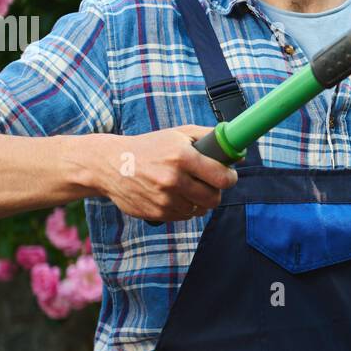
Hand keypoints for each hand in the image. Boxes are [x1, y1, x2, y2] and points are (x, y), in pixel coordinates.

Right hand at [96, 125, 238, 221]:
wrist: (111, 164)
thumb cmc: (150, 147)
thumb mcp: (178, 134)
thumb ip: (210, 138)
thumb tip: (238, 152)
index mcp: (181, 157)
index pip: (222, 177)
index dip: (230, 177)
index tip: (228, 175)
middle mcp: (173, 179)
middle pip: (214, 198)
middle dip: (216, 191)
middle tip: (210, 184)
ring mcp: (164, 199)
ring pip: (200, 209)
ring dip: (199, 201)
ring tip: (188, 188)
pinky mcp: (157, 213)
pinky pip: (184, 216)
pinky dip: (184, 208)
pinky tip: (174, 195)